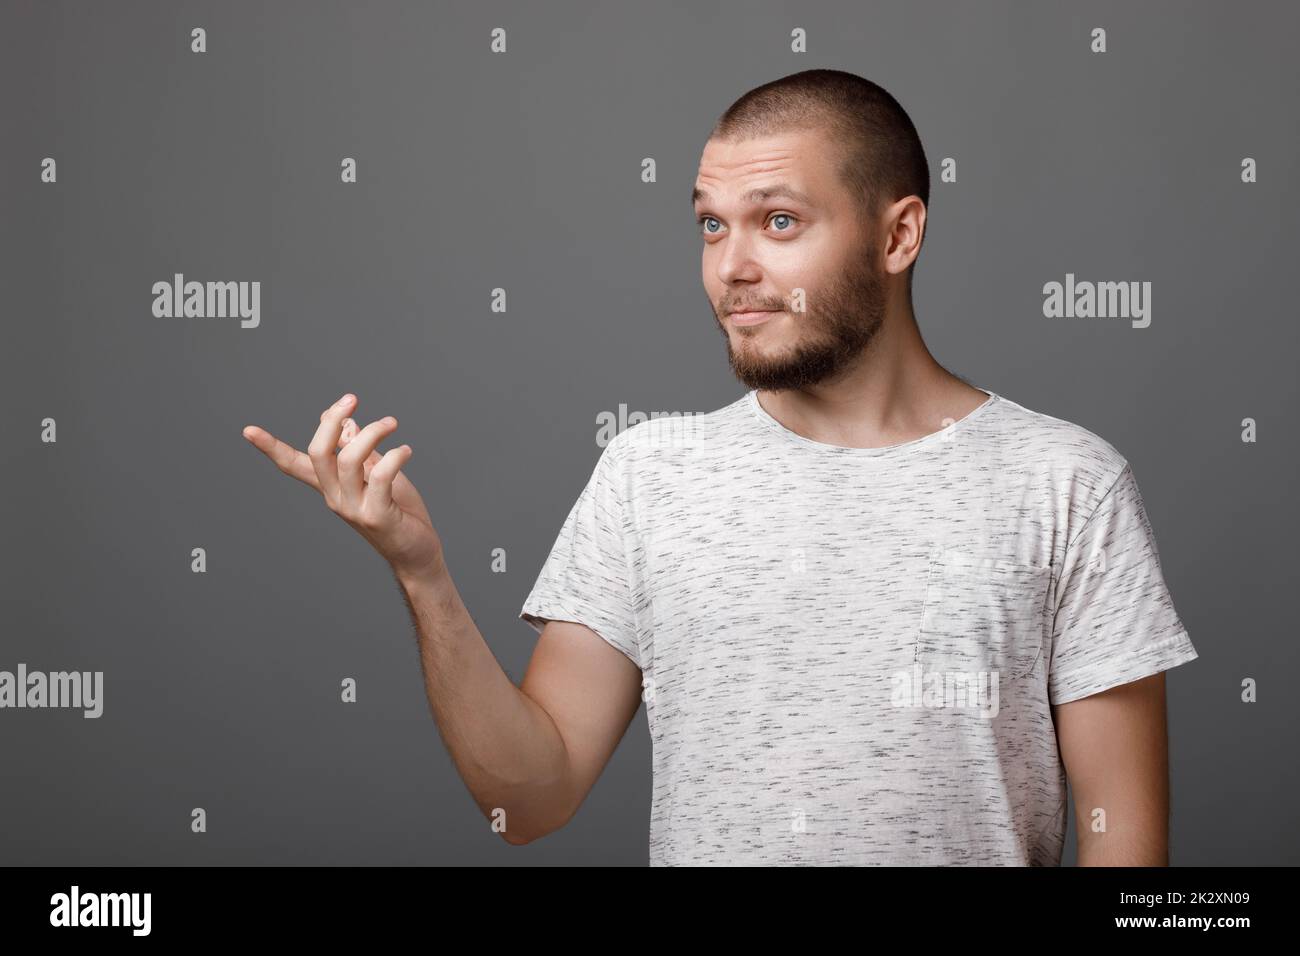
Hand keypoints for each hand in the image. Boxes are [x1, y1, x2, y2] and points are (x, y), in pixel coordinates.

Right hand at [242, 393, 445, 579]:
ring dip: (372, 433)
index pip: (293, 465)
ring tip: (392, 424)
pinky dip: (396, 456)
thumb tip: (346, 423)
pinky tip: (406, 450)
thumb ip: (359, 451)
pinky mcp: (377, 516)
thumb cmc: (398, 510)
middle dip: (332, 420)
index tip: (247, 430)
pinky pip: (382, 476)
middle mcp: (335, 497)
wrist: (417, 552)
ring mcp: (353, 508)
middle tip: (352, 399)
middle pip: (318, 453)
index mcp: (330, 485)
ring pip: (349, 459)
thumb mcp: (376, 474)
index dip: (271, 448)